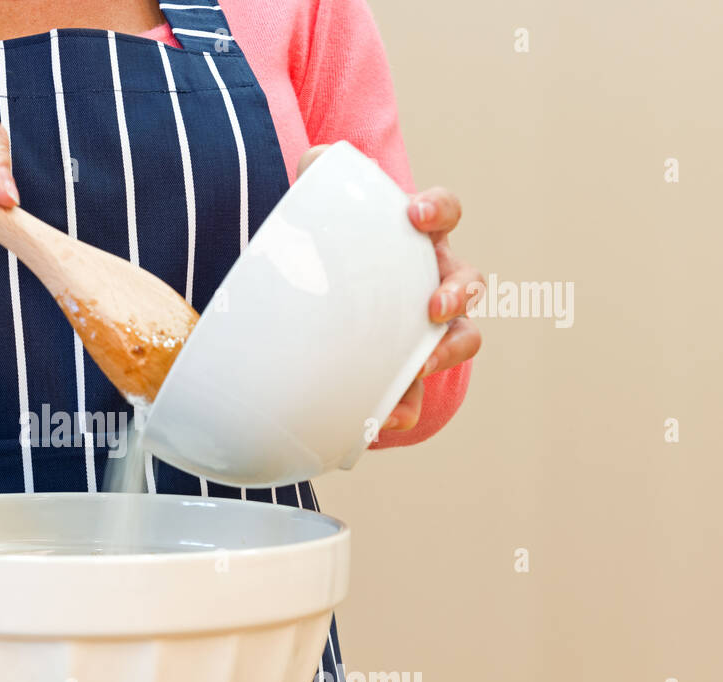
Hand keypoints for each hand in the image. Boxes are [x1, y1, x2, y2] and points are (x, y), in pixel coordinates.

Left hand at [297, 146, 482, 431]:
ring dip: (445, 353)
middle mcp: (433, 277)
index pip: (443, 212)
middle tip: (434, 307)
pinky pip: (417, 389)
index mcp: (417, 236)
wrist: (319, 288)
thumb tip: (315, 160)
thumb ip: (319, 174)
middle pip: (468, 282)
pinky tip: (383, 419)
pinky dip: (406, 404)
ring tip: (420, 370)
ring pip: (458, 339)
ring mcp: (424, 324)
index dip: (438, 210)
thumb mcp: (320, 204)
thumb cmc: (331, 242)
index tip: (415, 215)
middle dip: (457, 294)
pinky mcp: (403, 365)